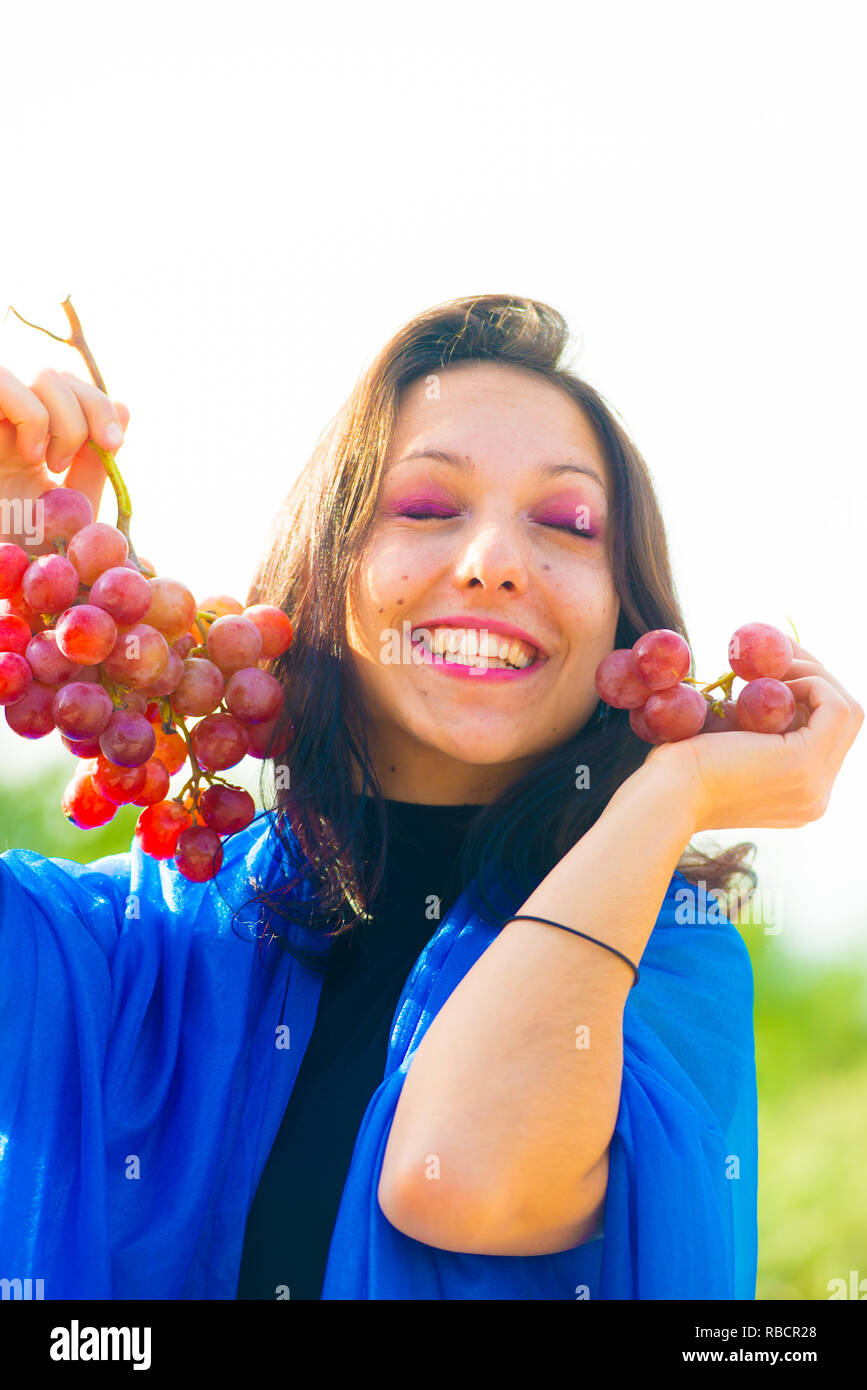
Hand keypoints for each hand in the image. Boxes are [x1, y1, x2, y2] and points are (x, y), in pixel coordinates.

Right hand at [0, 366, 128, 541]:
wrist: (2, 569)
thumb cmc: (25, 549)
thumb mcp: (69, 504)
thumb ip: (94, 461)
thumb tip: (125, 407)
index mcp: (31, 436)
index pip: (71, 388)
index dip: (100, 406)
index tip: (114, 445)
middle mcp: (9, 421)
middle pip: (58, 374)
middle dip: (92, 408)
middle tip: (98, 453)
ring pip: (41, 374)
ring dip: (64, 418)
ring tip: (53, 464)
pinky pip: (1, 380)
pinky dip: (32, 415)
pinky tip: (30, 455)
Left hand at [645, 641, 863, 831]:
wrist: (665, 794)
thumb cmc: (679, 768)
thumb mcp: (730, 743)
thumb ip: (757, 724)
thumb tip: (769, 681)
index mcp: (800, 795)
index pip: (826, 734)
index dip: (810, 693)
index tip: (778, 662)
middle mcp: (817, 796)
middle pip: (844, 721)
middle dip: (817, 676)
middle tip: (781, 648)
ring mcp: (816, 784)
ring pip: (847, 711)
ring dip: (814, 675)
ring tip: (772, 663)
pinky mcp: (805, 762)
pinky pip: (836, 707)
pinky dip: (812, 682)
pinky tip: (773, 679)